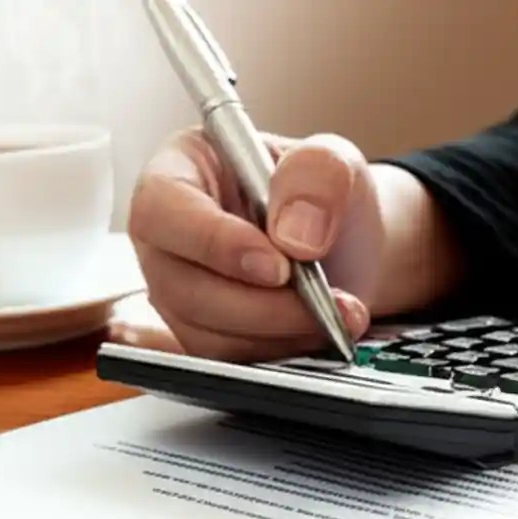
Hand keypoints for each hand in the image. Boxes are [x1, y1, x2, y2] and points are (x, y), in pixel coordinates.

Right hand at [125, 127, 382, 359]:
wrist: (353, 245)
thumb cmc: (329, 196)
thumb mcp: (334, 161)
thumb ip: (316, 175)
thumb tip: (295, 235)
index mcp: (180, 170)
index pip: (164, 207)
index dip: (213, 242)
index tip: (276, 266)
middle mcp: (167, 235)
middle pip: (182, 284)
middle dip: (259, 303)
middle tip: (323, 300)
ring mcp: (179, 289)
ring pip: (204, 331)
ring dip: (278, 331)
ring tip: (339, 313)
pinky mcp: (203, 332)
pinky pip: (229, 356)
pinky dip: (281, 349)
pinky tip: (321, 330)